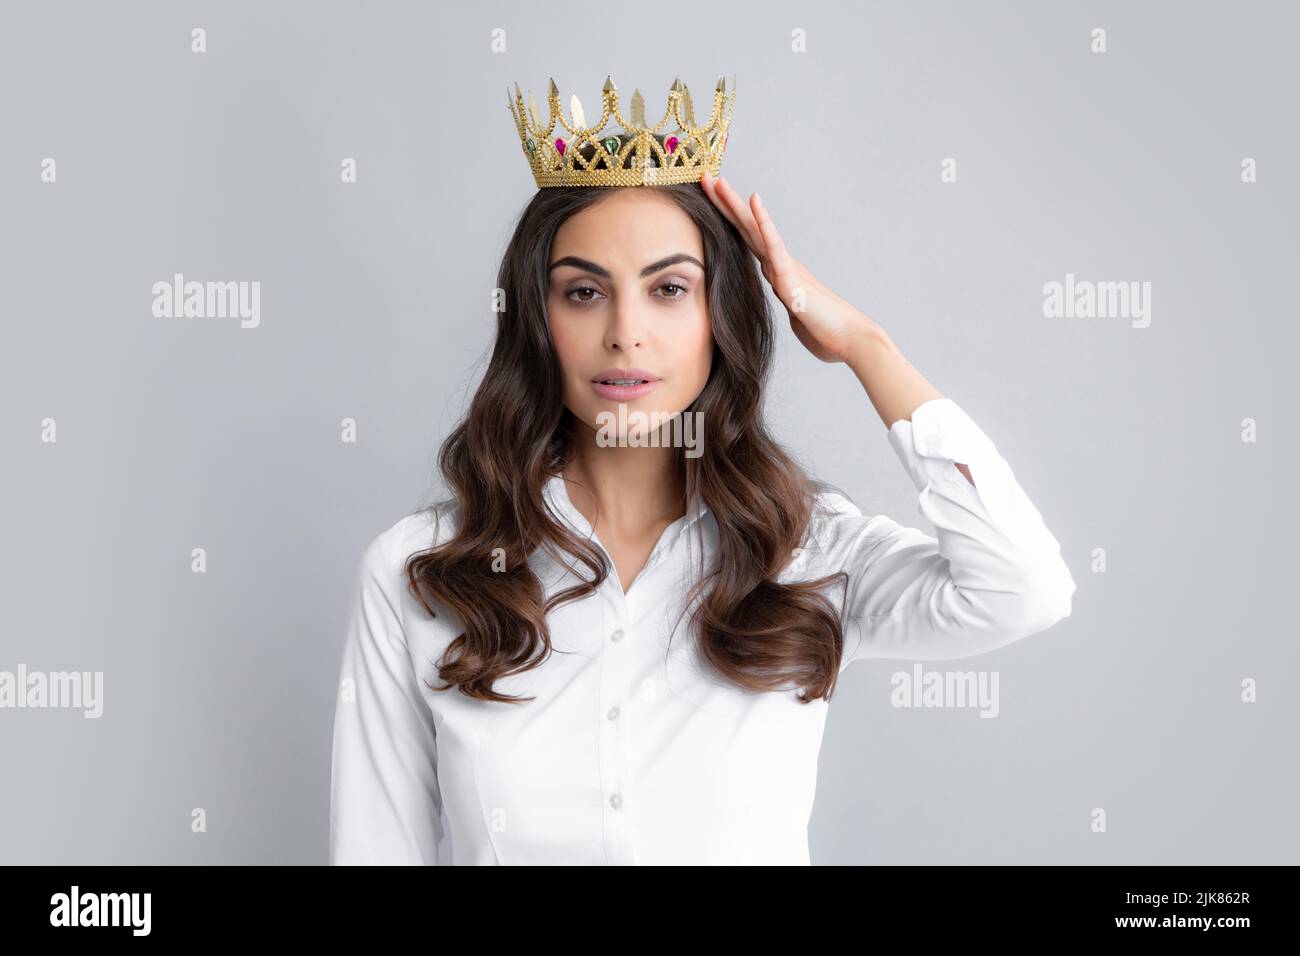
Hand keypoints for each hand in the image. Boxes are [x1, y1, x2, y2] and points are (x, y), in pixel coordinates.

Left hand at [700, 170, 883, 363]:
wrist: (849, 340)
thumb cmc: (826, 331)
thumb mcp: (797, 315)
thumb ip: (790, 302)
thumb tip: (787, 298)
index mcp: (778, 272)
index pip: (747, 241)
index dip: (728, 220)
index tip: (709, 199)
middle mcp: (780, 264)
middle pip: (746, 228)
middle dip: (724, 204)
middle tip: (705, 177)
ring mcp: (786, 268)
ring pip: (756, 230)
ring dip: (736, 205)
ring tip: (719, 181)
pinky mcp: (792, 278)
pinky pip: (774, 245)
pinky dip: (764, 222)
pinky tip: (754, 200)